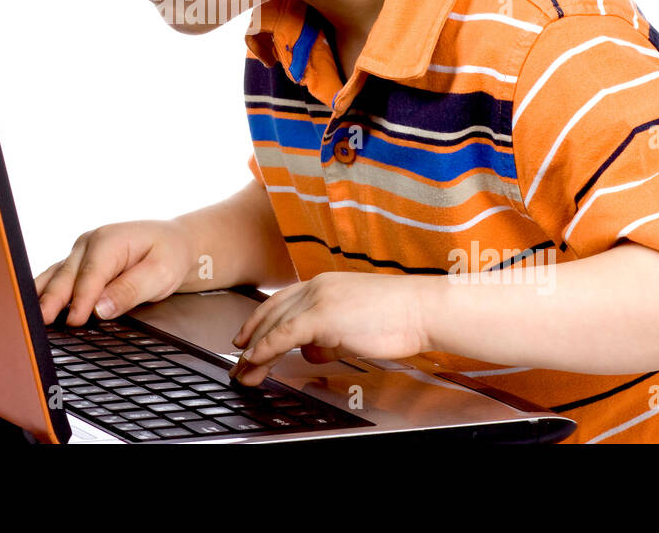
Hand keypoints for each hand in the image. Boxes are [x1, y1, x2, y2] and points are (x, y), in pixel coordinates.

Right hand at [33, 219, 195, 325]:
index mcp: (109, 241)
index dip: (82, 300)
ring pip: (54, 277)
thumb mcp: (160, 273)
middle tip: (40, 323)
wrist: (173, 243)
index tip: (74, 322)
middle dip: (51, 300)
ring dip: (41, 298)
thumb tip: (100, 309)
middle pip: (65, 277)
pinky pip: (56, 280)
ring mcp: (79, 254)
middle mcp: (88, 244)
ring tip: (28, 319)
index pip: (91, 275)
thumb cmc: (169, 255)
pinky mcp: (76, 265)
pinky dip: (44, 294)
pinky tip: (34, 310)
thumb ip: (130, 290)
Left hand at [228, 272, 431, 385]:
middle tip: (237, 362)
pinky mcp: (322, 316)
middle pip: (271, 312)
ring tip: (243, 373)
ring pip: (273, 325)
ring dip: (254, 352)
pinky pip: (284, 335)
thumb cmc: (399, 317)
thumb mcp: (355, 324)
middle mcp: (316, 287)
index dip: (260, 320)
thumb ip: (328, 336)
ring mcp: (318, 299)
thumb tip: (309, 352)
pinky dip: (266, 350)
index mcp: (324, 284)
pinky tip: (255, 362)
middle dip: (250, 339)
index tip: (246, 337)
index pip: (282, 301)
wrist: (421, 309)